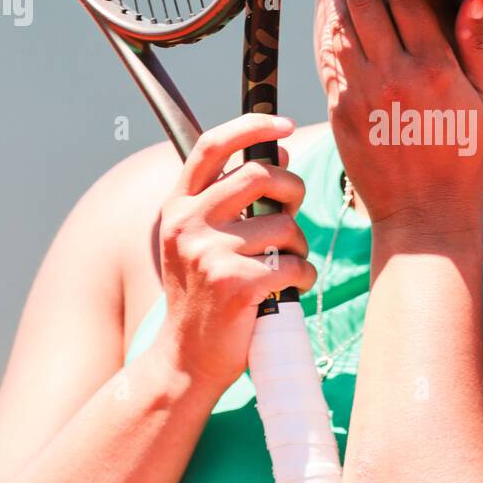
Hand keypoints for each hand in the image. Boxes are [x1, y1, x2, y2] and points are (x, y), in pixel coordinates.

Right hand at [154, 114, 316, 394]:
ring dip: (299, 246)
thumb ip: (230, 197)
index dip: (252, 125)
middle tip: (294, 210)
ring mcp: (210, 254)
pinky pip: (295, 266)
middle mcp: (188, 224)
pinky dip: (303, 278)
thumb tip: (279, 151)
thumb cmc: (205, 294)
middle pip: (261, 176)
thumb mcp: (201, 239)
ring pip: (286, 227)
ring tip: (284, 266)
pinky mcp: (236, 284)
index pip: (213, 146)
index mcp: (179, 207)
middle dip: (293, 189)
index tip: (285, 123)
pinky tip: (288, 291)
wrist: (186, 358)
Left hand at [323, 0, 482, 230]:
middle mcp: (393, 74)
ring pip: (339, 24)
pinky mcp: (339, 111)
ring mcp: (360, 92)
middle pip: (365, 0)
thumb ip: (474, 47)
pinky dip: (327, 26)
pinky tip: (331, 10)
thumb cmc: (463, 158)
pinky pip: (327, 56)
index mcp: (433, 68)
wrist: (424, 214)